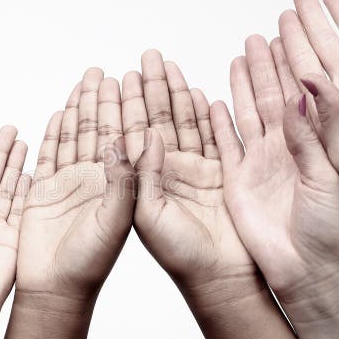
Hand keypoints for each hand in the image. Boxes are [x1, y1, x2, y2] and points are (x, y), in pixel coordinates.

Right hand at [17, 68, 134, 300]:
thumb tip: (140, 138)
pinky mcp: (44, 191)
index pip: (126, 138)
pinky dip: (54, 132)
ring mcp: (70, 185)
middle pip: (100, 131)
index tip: (133, 79)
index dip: (129, 108)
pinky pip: (49, 154)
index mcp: (119, 187)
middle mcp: (97, 182)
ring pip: (75, 137)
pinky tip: (61, 111)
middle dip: (103, 100)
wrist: (54, 289)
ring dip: (81, 109)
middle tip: (106, 72)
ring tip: (85, 81)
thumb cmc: (90, 264)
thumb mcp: (116, 222)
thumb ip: (127, 181)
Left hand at [123, 50, 254, 288]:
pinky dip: (206, 115)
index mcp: (139, 182)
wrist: (219, 281)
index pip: (127, 134)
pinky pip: (211, 138)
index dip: (123, 104)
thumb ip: (138, 178)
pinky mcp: (218, 175)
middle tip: (145, 56)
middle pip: (153, 121)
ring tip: (168, 65)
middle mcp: (162, 173)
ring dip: (174, 94)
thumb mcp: (145, 218)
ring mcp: (191, 172)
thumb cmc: (178, 258)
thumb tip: (136, 138)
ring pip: (180, 124)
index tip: (118, 74)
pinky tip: (198, 92)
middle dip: (149, 88)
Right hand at [209, 35, 338, 298]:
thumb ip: (311, 137)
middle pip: (267, 99)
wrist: (302, 267)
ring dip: (240, 88)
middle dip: (261, 68)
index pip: (295, 97)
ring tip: (236, 59)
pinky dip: (218, 124)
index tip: (282, 39)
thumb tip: (305, 93)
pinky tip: (213, 103)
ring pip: (245, 116)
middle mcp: (281, 150)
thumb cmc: (324, 230)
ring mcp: (257, 164)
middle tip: (255, 38)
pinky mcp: (235, 181)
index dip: (288, 68)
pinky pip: (224, 146)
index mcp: (307, 145)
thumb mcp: (324, 177)